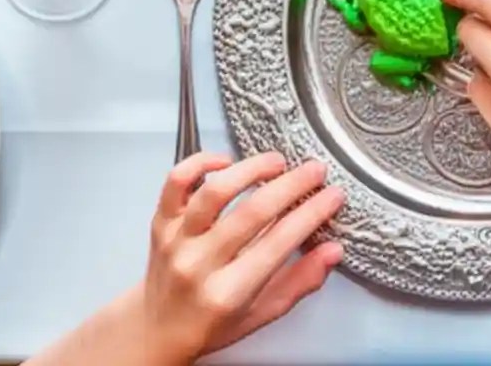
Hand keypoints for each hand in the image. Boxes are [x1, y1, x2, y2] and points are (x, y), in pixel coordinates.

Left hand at [136, 152, 344, 361]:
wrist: (157, 329)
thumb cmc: (212, 323)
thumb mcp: (263, 313)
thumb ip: (300, 282)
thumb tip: (333, 251)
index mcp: (229, 293)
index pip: (279, 243)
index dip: (311, 214)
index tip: (332, 196)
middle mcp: (199, 264)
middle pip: (252, 213)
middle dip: (292, 186)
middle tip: (316, 171)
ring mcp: (176, 240)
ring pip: (214, 192)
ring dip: (250, 169)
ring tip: (277, 162)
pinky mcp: (161, 223)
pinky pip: (175, 183)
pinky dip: (200, 164)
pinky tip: (225, 162)